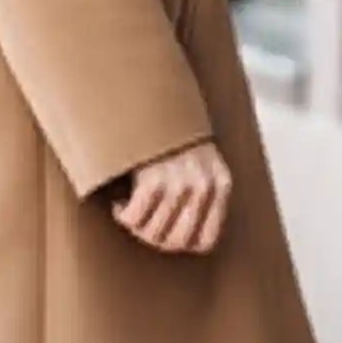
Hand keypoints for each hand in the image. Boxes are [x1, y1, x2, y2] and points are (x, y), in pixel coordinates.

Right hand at [112, 142, 232, 254]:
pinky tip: (120, 204)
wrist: (156, 97)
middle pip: (176, 241)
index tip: (165, 235)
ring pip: (154, 233)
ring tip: (130, 213)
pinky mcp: (154, 179)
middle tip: (142, 227)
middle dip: (154, 240)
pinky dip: (124, 216)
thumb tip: (182, 235)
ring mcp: (180, 183)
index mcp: (221, 183)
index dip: (181, 245)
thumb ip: (203, 193)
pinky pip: (135, 217)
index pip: (205, 240)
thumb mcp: (204, 161)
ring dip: (136, 228)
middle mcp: (204, 185)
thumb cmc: (175, 132)